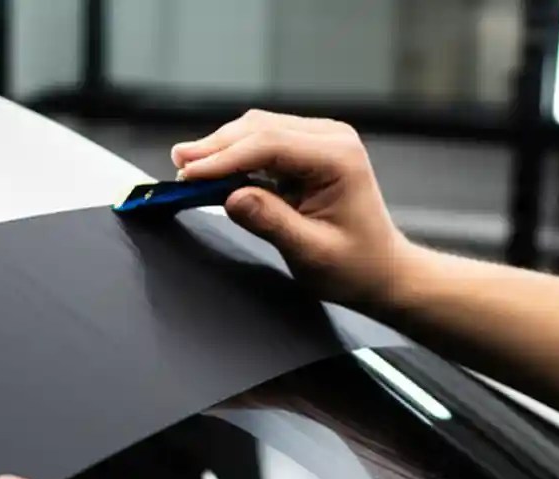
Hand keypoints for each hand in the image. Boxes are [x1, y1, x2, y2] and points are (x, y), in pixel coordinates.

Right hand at [172, 110, 427, 310]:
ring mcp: (320, 141)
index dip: (224, 158)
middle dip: (216, 146)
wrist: (380, 270)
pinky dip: (235, 154)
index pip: (269, 144)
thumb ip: (272, 222)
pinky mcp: (307, 150)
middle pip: (260, 128)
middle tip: (177, 163)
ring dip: (221, 147)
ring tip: (186, 165)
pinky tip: (210, 168)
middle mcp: (331, 138)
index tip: (189, 174)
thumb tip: (231, 197)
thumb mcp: (310, 252)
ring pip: (258, 129)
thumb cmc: (353, 266)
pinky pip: (263, 142)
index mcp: (337, 157)